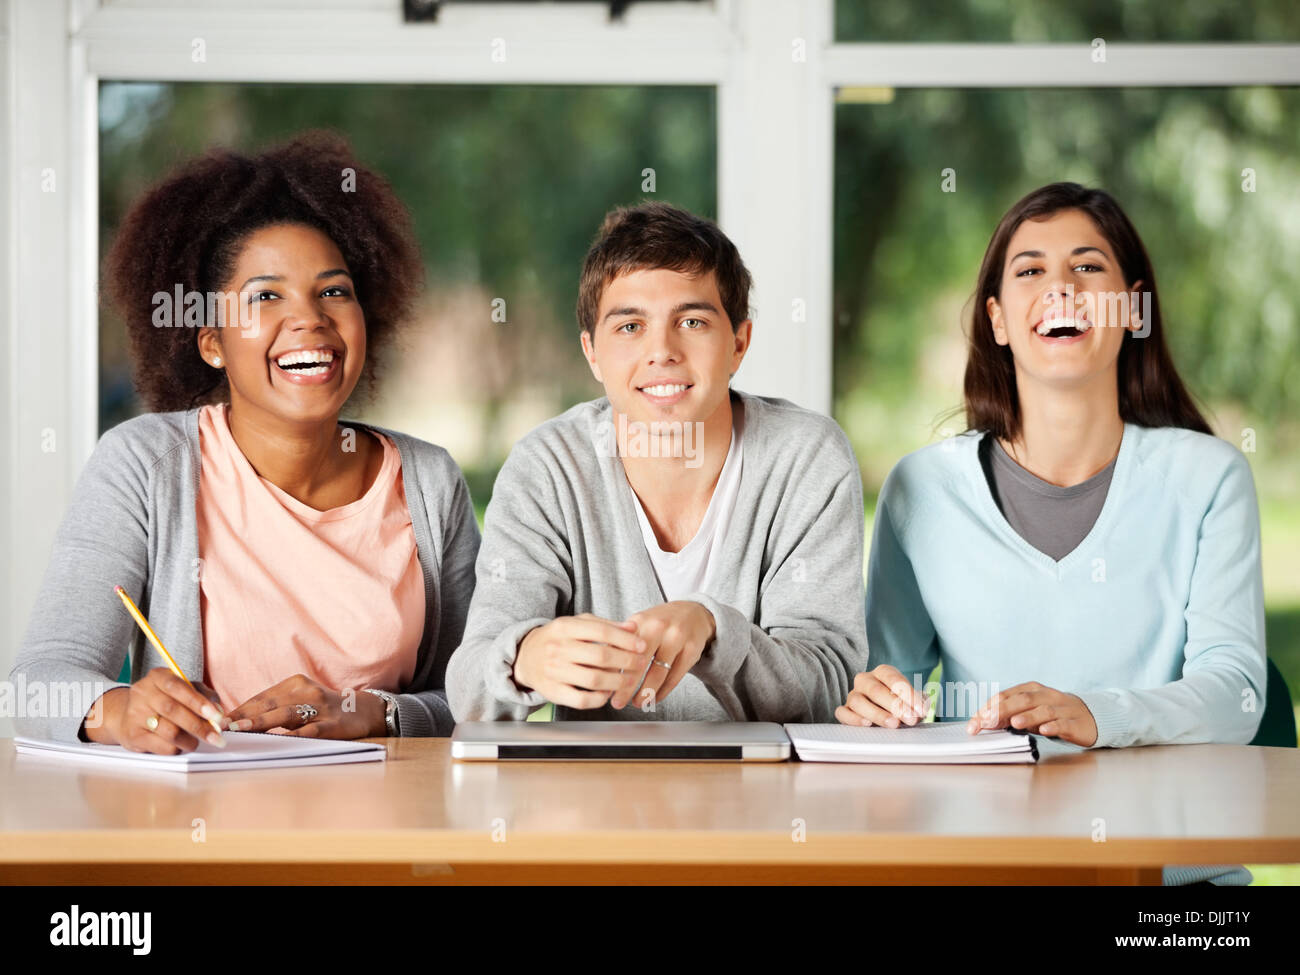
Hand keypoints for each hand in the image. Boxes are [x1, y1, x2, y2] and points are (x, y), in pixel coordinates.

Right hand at [84, 667, 228, 753]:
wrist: (125, 714)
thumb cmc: (163, 700)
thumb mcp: (182, 689)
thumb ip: (202, 694)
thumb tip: (219, 711)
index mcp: (157, 676)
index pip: (178, 687)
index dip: (199, 702)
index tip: (216, 716)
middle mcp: (143, 693)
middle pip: (173, 710)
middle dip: (200, 726)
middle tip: (217, 737)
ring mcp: (135, 714)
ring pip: (169, 731)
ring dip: (190, 740)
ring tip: (197, 742)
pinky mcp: (133, 735)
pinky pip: (162, 746)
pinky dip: (178, 748)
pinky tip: (181, 745)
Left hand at [225, 674, 385, 738]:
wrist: (363, 711)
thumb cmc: (324, 709)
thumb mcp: (301, 701)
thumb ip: (276, 708)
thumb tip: (239, 721)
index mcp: (296, 683)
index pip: (261, 697)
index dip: (239, 708)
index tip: (217, 720)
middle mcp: (307, 691)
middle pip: (269, 704)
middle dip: (242, 715)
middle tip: (219, 725)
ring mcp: (321, 707)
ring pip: (285, 714)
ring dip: (260, 722)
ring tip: (239, 729)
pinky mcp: (332, 724)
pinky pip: (309, 731)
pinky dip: (291, 736)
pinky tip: (276, 742)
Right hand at [513, 614, 646, 709]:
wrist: (524, 656)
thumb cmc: (557, 638)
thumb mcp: (576, 624)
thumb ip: (604, 624)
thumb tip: (633, 627)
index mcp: (564, 627)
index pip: (601, 632)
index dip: (625, 639)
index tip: (641, 646)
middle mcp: (557, 648)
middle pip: (600, 656)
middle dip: (627, 660)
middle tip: (640, 663)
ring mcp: (554, 671)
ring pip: (593, 679)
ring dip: (617, 681)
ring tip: (630, 679)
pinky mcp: (552, 692)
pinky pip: (581, 700)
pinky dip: (599, 698)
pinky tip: (607, 692)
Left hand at [614, 601, 715, 710]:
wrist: (694, 612)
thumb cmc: (661, 622)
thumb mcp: (640, 624)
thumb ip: (621, 643)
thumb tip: (602, 670)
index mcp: (640, 621)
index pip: (622, 650)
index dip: (612, 671)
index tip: (604, 688)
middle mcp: (659, 627)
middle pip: (639, 663)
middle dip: (627, 687)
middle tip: (617, 703)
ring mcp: (677, 638)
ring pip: (659, 673)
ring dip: (646, 692)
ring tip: (637, 703)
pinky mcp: (692, 650)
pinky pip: (675, 677)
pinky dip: (663, 691)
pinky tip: (654, 698)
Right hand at [835, 665, 928, 727]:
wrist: (887, 711)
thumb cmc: (902, 704)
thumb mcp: (913, 701)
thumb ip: (919, 704)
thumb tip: (921, 710)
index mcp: (882, 672)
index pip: (893, 679)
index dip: (908, 694)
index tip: (921, 709)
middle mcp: (865, 680)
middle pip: (876, 690)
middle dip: (895, 705)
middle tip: (910, 718)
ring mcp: (853, 695)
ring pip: (858, 702)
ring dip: (877, 714)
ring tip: (893, 724)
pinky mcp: (844, 710)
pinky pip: (843, 713)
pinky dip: (854, 719)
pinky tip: (867, 724)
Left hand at [967, 681, 1097, 745]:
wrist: (1090, 717)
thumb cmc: (1053, 714)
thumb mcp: (1030, 712)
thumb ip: (1009, 715)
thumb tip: (983, 722)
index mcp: (1032, 690)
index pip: (1006, 695)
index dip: (989, 708)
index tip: (975, 722)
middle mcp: (1046, 695)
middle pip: (1023, 700)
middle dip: (1002, 711)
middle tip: (987, 723)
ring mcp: (1062, 708)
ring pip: (1043, 710)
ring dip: (1028, 716)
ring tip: (1014, 723)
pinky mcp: (1075, 722)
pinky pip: (1063, 723)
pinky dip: (1053, 726)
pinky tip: (1044, 730)